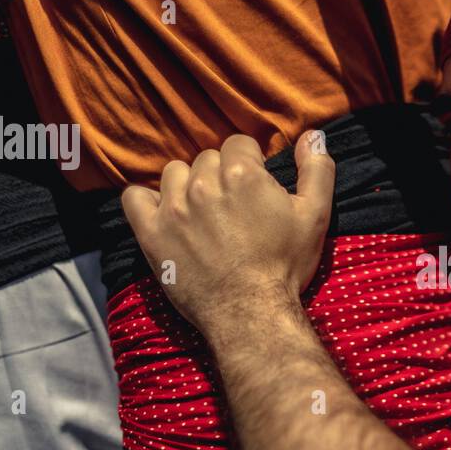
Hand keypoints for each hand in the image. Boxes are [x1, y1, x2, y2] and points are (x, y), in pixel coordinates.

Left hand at [121, 130, 334, 335]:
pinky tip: (165, 215)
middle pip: (207, 159)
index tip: (254, 190)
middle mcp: (203, 184)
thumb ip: (317, 170)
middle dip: (221, 177)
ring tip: (203, 214)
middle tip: (234, 209)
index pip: (238, 145)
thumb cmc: (284, 266)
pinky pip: (134, 197)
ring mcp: (173, 208)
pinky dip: (147, 201)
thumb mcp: (315, 216)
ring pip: (175, 173)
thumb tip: (313, 136)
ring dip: (188, 187)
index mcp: (242, 174)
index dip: (250, 165)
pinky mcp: (151, 233)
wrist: (251, 313)